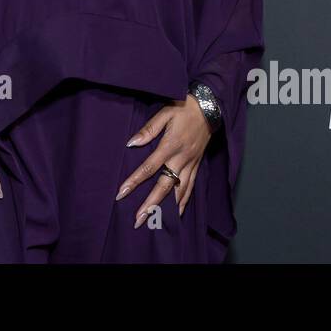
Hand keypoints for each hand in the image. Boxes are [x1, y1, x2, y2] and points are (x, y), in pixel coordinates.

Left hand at [114, 94, 213, 226]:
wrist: (209, 108)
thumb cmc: (184, 109)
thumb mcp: (164, 113)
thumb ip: (148, 129)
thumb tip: (131, 143)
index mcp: (170, 146)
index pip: (149, 167)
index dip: (134, 181)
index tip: (121, 193)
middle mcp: (181, 159)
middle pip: (164, 186)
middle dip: (150, 204)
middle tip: (138, 219)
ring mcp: (191, 164)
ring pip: (179, 191)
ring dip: (167, 209)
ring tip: (154, 222)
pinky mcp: (197, 166)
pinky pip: (190, 188)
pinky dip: (183, 202)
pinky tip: (177, 213)